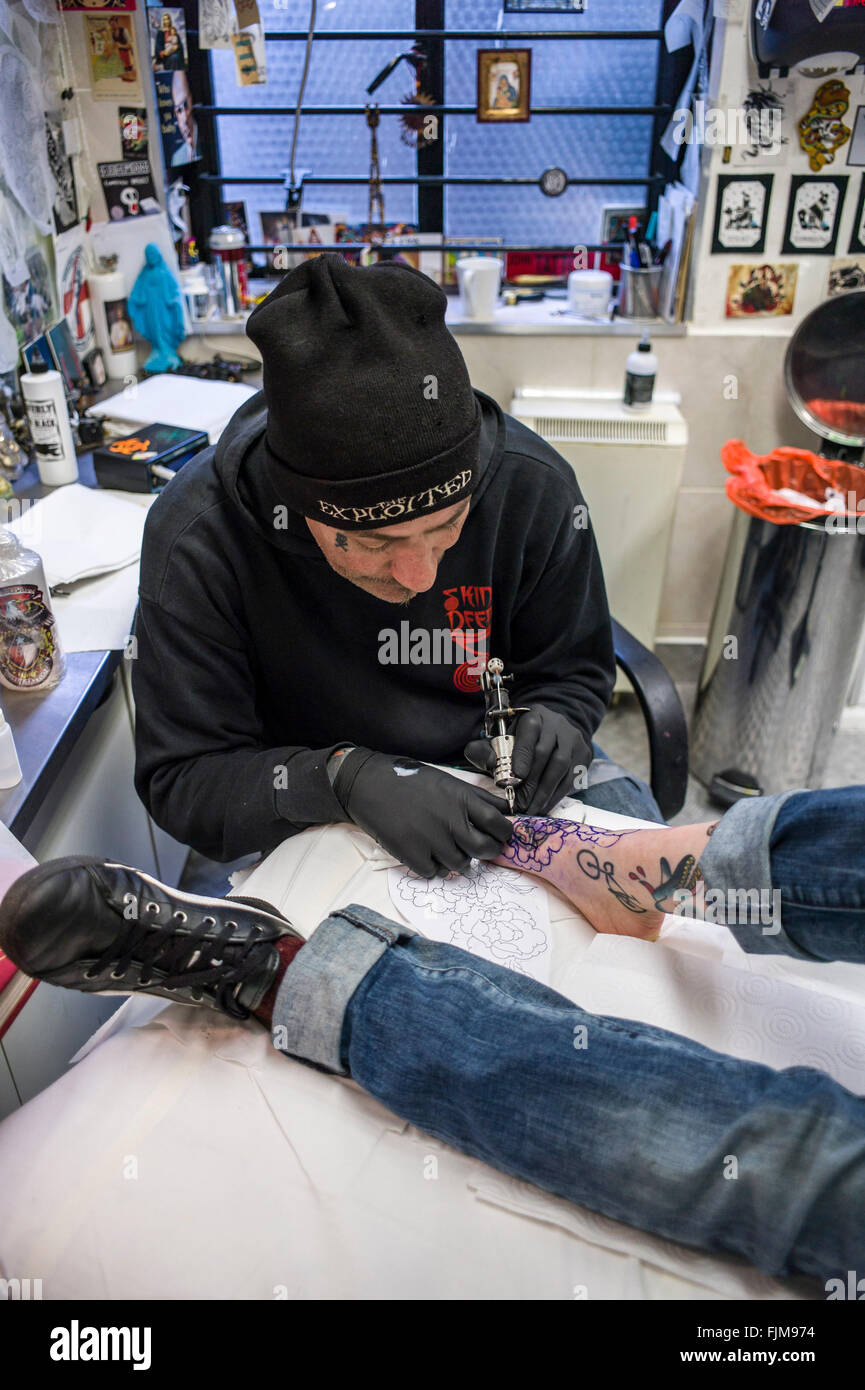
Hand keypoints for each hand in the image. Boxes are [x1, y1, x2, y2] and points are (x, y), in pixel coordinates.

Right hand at [332, 750, 512, 877]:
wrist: (369, 785)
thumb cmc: (410, 781)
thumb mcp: (448, 781)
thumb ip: (477, 797)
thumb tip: (506, 810)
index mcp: (462, 799)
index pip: (500, 824)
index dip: (504, 834)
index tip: (500, 835)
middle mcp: (451, 821)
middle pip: (485, 849)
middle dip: (488, 851)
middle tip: (480, 848)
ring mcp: (432, 840)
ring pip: (461, 865)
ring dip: (459, 859)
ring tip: (447, 847)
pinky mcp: (413, 855)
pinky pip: (435, 873)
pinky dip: (434, 867)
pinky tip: (428, 853)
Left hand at [465, 704, 591, 814]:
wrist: (553, 732)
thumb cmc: (520, 741)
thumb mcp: (501, 740)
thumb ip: (486, 750)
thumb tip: (487, 760)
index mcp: (533, 716)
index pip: (529, 731)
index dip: (523, 754)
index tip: (516, 777)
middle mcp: (556, 724)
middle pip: (546, 753)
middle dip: (532, 782)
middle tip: (519, 803)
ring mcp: (573, 738)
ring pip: (561, 766)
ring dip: (545, 791)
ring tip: (531, 809)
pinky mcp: (583, 753)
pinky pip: (572, 776)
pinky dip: (557, 794)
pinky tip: (544, 806)